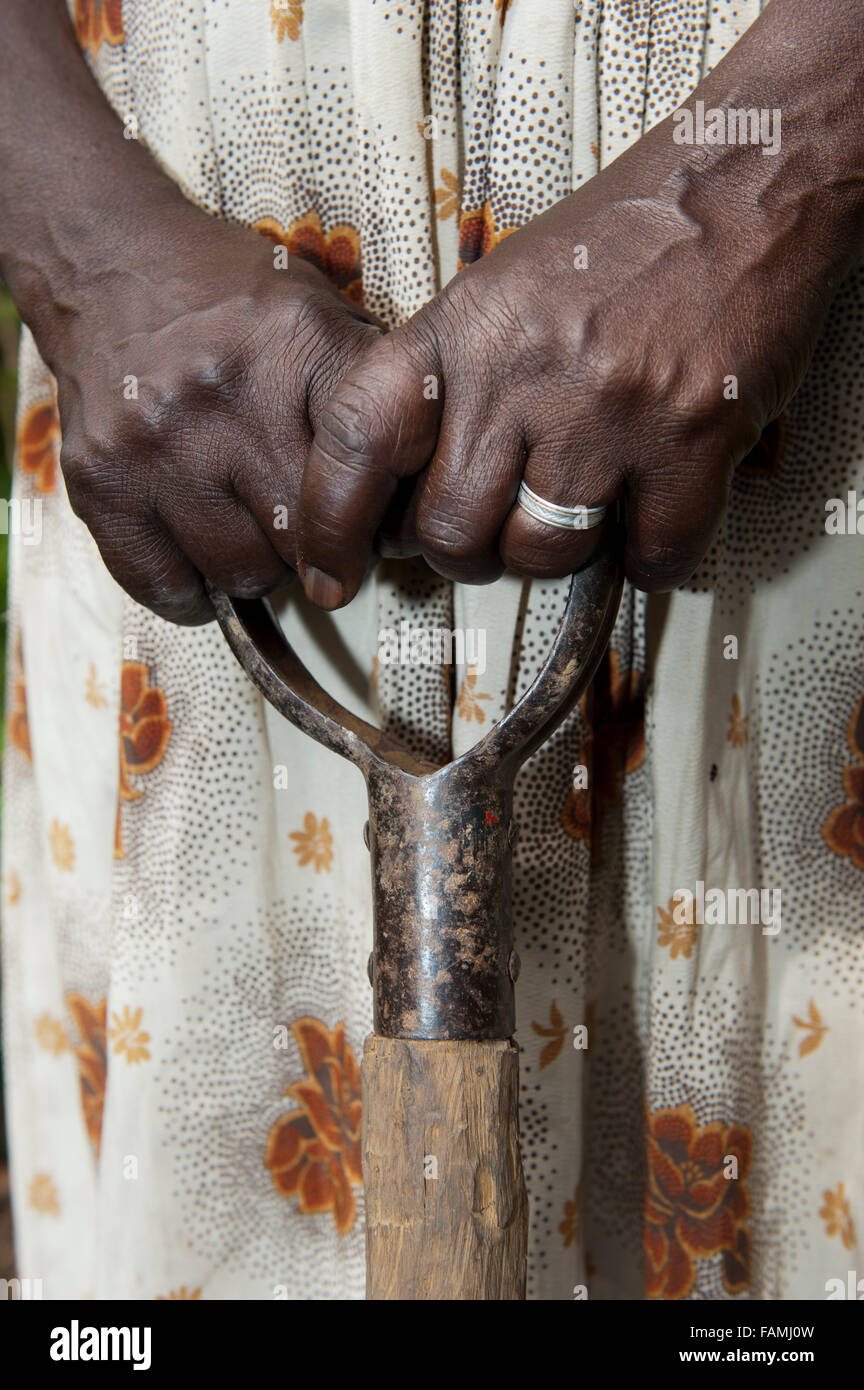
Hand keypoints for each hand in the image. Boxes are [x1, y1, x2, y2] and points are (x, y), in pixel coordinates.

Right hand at [54, 206, 378, 623]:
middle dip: (320, 546)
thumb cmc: (224, 297)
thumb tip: (417, 484)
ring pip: (244, 571)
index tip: (373, 521)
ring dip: (258, 566)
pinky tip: (202, 554)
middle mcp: (226, 396)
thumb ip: (364, 391)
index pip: (368, 471)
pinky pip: (164, 586)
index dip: (378, 511)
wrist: (105, 259)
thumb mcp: (316, 310)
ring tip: (253, 526)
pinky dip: (191, 591)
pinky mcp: (101, 482)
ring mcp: (157, 444)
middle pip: (309, 537)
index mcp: (296, 346)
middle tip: (311, 526)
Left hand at [295, 116, 840, 607]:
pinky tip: (653, 516)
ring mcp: (607, 409)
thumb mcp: (499, 289)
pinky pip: (649, 558)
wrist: (745, 188)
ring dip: (559, 555)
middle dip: (468, 554)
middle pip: (451, 531)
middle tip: (497, 528)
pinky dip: (650, 558)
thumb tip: (396, 492)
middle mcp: (522, 371)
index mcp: (461, 328)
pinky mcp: (690, 440)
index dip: (329, 521)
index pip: (357, 438)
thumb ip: (445, 381)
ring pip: (542, 555)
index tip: (329, 574)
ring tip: (585, 507)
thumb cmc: (618, 243)